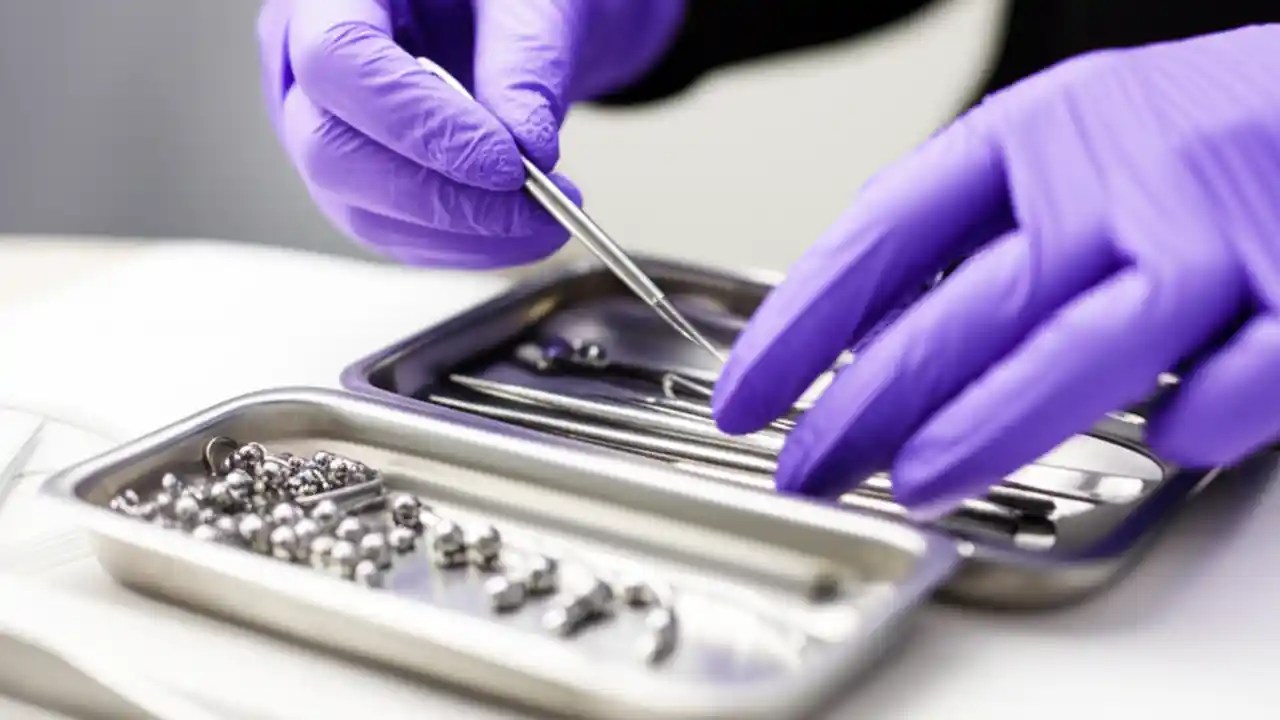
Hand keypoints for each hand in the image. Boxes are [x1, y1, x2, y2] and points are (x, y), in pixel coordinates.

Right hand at [256, 0, 682, 267]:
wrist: (497, 14)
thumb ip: (525, 62)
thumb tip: (529, 150)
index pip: (339, 63)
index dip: (421, 125)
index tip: (508, 165)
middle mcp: (297, 60)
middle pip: (332, 152)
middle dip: (443, 198)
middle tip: (537, 209)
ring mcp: (314, 127)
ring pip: (360, 210)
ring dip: (462, 234)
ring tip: (545, 220)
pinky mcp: (348, 179)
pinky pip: (390, 232)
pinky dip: (461, 245)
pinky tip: (516, 231)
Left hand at [713, 25, 1279, 516]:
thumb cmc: (1205, 121)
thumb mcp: (1072, 138)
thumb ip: (983, 222)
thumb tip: (873, 328)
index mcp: (1039, 132)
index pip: (883, 234)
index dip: (800, 324)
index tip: (746, 392)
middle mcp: (1114, 178)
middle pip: (960, 308)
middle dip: (863, 405)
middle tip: (807, 466)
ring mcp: (1213, 233)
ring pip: (1075, 353)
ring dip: (982, 429)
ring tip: (913, 485)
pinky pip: (1243, 375)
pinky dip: (1196, 422)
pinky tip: (1162, 444)